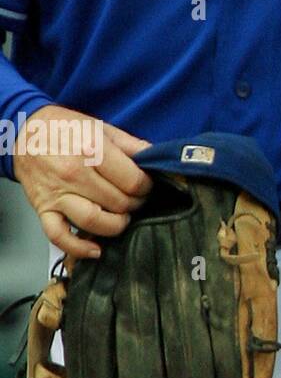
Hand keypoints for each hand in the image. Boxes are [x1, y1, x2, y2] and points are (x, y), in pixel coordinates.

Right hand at [13, 106, 151, 262]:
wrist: (26, 133)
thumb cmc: (67, 128)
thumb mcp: (103, 128)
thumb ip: (133, 145)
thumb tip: (157, 159)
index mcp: (93, 150)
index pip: (133, 181)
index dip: (147, 187)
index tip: (147, 185)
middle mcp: (74, 173)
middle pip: (118, 202)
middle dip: (135, 204)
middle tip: (137, 200)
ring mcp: (57, 194)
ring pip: (93, 221)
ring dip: (115, 225)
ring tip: (123, 217)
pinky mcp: (43, 209)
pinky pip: (59, 235)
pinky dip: (78, 247)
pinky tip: (96, 249)